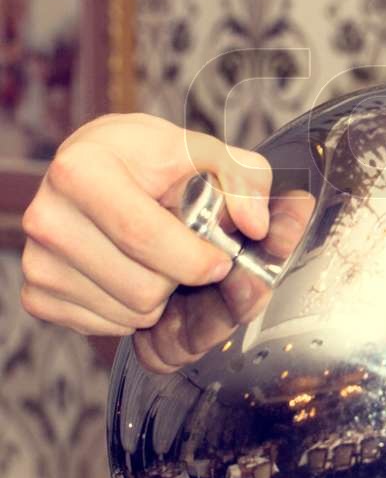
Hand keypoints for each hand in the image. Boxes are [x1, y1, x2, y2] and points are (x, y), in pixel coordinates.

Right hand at [18, 113, 272, 370]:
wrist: (95, 165)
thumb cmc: (149, 158)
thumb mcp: (203, 150)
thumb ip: (243, 179)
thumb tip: (256, 224)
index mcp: (82, 171)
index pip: (144, 236)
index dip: (195, 259)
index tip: (221, 260)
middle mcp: (47, 217)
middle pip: (142, 286)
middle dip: (182, 277)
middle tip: (187, 252)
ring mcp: (37, 261)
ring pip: (129, 312)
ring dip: (162, 296)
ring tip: (158, 259)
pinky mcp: (36, 294)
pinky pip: (107, 326)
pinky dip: (133, 310)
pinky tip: (132, 272)